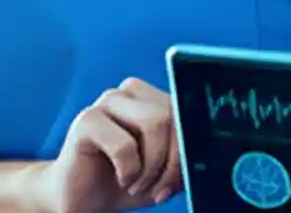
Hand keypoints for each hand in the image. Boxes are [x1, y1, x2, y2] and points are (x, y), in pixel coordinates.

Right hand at [35, 77, 183, 212]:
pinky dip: (130, 170)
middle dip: (173, 161)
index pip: (189, 109)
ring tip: (138, 184)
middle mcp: (133, 92)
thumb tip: (210, 157)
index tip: (188, 176)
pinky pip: (125, 144)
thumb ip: (188, 159)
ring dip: (152, 165)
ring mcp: (108, 101)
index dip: (192, 145)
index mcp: (156, 98)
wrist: (80, 198)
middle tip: (160, 188)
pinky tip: (122, 178)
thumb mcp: (167, 172)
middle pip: (174, 115)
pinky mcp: (87, 119)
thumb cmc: (127, 180)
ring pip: (155, 122)